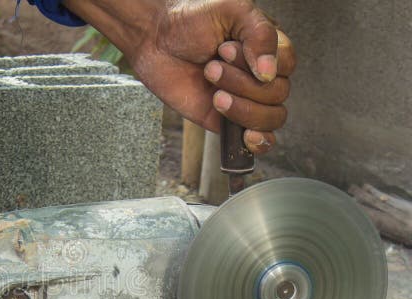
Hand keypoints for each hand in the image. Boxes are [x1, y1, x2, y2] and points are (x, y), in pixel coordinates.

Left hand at [64, 0, 295, 153]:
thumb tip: (270, 73)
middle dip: (241, 82)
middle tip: (210, 67)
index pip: (287, 65)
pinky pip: (256, 140)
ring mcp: (244, 100)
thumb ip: (260, 34)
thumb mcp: (232, 9)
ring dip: (243, 107)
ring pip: (271, 118)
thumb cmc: (191, 20)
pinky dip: (258, 142)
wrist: (155, 40)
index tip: (225, 49)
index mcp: (268, 49)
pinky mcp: (225, 121)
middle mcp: (260, 76)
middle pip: (277, 94)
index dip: (261, 63)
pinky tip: (247, 135)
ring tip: (214, 92)